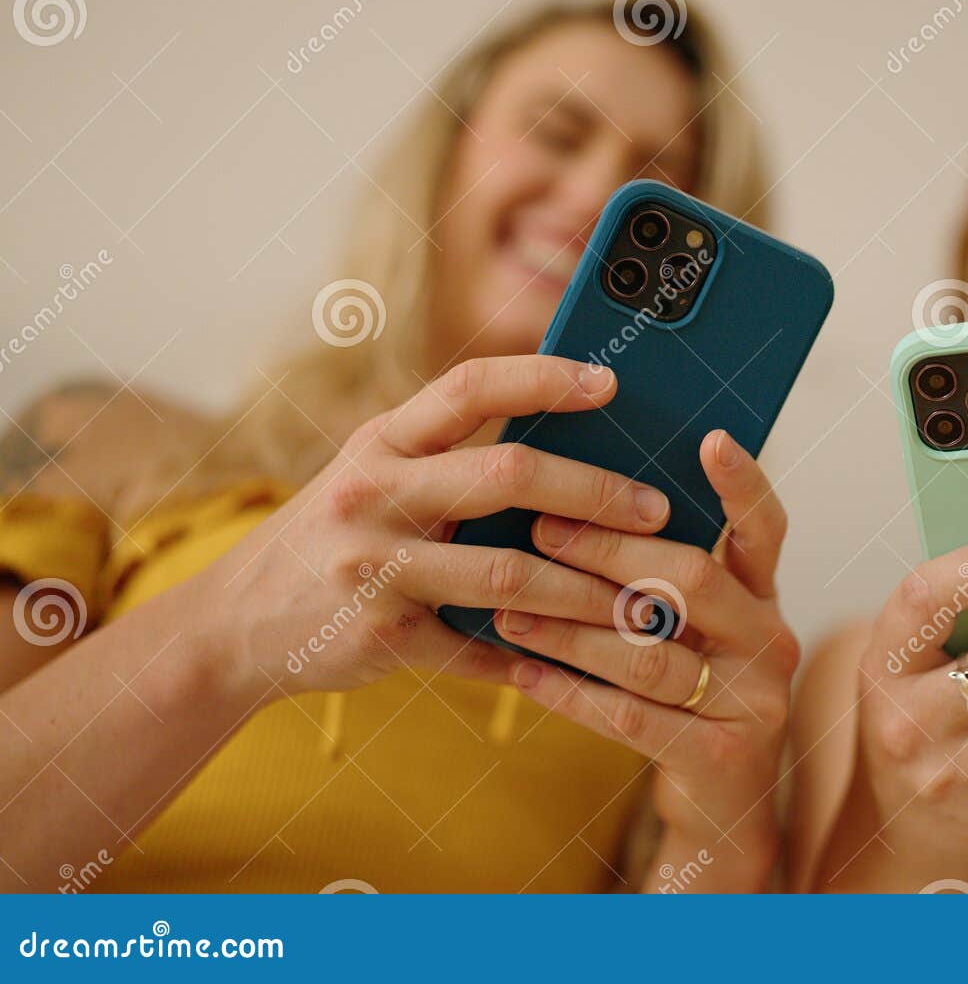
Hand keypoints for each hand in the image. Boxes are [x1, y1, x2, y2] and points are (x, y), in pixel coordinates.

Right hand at [203, 355, 671, 695]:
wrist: (233, 623)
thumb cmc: (336, 536)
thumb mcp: (375, 478)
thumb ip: (451, 460)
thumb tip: (572, 446)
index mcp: (382, 442)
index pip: (469, 386)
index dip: (544, 378)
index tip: (610, 382)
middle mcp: (373, 493)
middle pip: (507, 476)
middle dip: (594, 492)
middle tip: (655, 509)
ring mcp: (373, 566)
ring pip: (508, 574)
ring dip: (587, 591)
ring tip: (642, 600)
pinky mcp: (379, 635)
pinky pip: (477, 649)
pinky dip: (534, 660)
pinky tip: (581, 669)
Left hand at [499, 430, 798, 883]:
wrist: (722, 811)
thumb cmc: (687, 700)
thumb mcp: (694, 634)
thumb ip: (661, 579)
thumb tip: (572, 501)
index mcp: (762, 599)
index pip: (765, 530)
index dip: (742, 485)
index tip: (710, 437)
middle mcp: (769, 641)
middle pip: (694, 579)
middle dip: (612, 551)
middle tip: (542, 527)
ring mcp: (751, 702)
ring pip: (653, 652)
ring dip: (573, 627)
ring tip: (510, 608)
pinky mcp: (720, 758)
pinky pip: (631, 717)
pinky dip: (570, 692)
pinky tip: (521, 672)